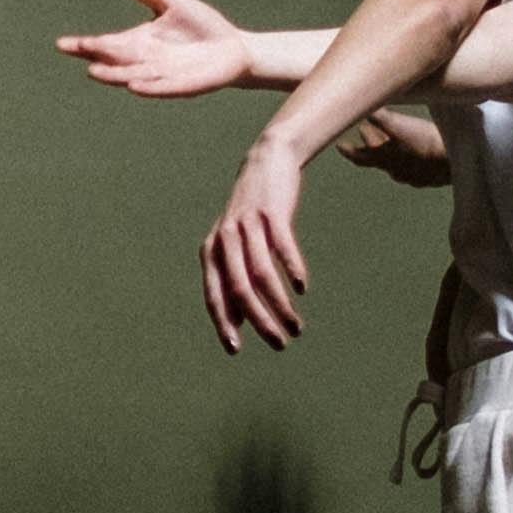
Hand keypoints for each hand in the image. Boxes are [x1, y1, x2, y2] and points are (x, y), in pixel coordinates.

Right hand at [61, 0, 258, 101]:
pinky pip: (161, 88)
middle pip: (113, 60)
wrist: (233, 48)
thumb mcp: (170, 2)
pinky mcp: (182, 86)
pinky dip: (147, 88)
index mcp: (138, 42)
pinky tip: (134, 85)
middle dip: (95, 57)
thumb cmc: (200, 26)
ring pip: (132, 76)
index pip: (105, 44)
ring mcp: (162, 76)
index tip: (62, 44)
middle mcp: (144, 62)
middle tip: (76, 50)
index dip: (84, 45)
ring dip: (113, 75)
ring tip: (94, 71)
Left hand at [203, 133, 315, 351]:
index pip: (214, 295)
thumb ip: (232, 281)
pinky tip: (301, 289)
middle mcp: (225, 240)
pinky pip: (282, 248)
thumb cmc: (250, 215)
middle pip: (239, 290)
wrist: (265, 162)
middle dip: (259, 321)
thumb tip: (237, 323)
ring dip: (280, 305)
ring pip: (262, 275)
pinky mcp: (272, 213)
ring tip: (296, 326)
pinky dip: (292, 270)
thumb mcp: (234, 246)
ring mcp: (248, 226)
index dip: (223, 323)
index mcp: (211, 252)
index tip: (235, 349)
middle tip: (279, 344)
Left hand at [333, 108, 448, 188]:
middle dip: (371, 141)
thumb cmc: (424, 141)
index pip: (359, 157)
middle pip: (377, 156)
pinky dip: (410, 155)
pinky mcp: (430, 175)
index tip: (339, 145)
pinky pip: (415, 166)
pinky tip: (416, 149)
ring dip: (391, 148)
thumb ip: (378, 115)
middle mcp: (395, 170)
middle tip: (364, 128)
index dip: (348, 150)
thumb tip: (360, 99)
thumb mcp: (398, 124)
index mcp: (384, 159)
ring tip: (392, 136)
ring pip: (396, 161)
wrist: (454, 160)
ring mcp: (413, 175)